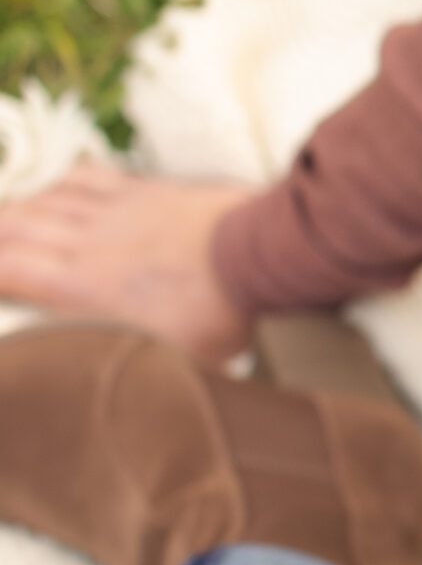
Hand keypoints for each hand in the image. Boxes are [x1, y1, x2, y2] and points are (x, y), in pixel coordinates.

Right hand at [0, 164, 253, 361]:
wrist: (253, 254)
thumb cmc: (218, 313)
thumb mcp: (173, 361)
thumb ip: (141, 364)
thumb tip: (147, 387)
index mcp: (83, 289)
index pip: (10, 270)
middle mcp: (86, 245)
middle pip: (16, 229)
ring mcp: (114, 211)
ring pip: (44, 201)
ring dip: (17, 208)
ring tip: (5, 219)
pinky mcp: (143, 190)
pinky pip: (87, 177)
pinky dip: (62, 181)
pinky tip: (55, 186)